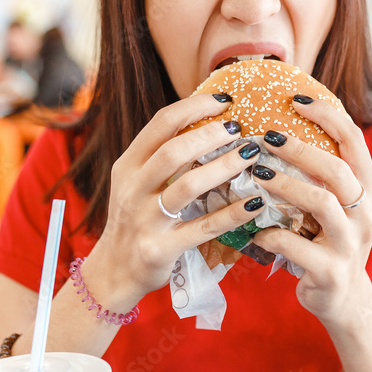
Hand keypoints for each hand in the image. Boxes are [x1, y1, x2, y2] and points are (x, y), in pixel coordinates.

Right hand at [88, 94, 265, 305]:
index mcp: (128, 165)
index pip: (161, 124)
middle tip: (240, 129)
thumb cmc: (136, 218)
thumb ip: (164, 156)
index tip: (225, 101)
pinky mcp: (162, 248)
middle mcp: (134, 189)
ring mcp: (146, 220)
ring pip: (189, 186)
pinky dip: (233, 213)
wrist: (115, 270)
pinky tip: (256, 202)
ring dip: (223, 167)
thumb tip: (211, 121)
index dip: (194, 107)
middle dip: (210, 135)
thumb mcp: (137, 182)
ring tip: (250, 156)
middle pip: (174, 152)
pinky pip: (205, 226)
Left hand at [250, 95, 371, 327]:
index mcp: (368, 190)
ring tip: (257, 174)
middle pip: (337, 170)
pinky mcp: (331, 272)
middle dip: (300, 149)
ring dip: (284, 185)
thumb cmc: (328, 242)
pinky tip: (253, 231)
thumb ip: (320, 175)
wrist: (343, 301)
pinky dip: (270, 235)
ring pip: (321, 203)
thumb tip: (277, 127)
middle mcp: (365, 214)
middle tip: (266, 137)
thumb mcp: (336, 207)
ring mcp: (351, 244)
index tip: (297, 99)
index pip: (355, 141)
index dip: (328, 115)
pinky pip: (296, 246)